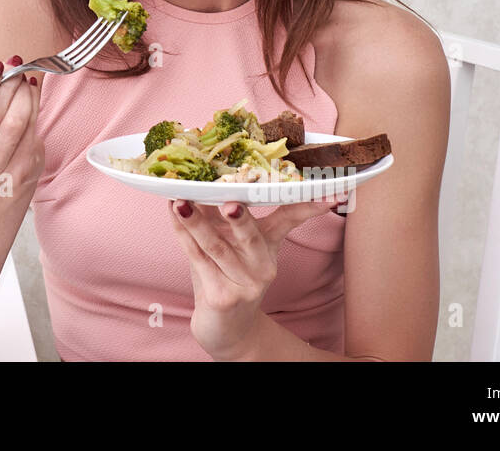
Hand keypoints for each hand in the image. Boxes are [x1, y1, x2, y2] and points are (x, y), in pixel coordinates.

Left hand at [167, 195, 345, 359]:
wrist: (225, 326)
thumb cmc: (226, 274)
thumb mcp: (235, 243)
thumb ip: (226, 213)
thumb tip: (208, 173)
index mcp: (268, 247)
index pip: (289, 220)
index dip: (306, 207)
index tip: (327, 194)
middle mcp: (262, 266)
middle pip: (252, 237)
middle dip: (241, 219)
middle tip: (231, 203)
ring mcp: (243, 284)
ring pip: (216, 247)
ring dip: (197, 223)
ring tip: (181, 203)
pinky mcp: (221, 297)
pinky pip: (197, 259)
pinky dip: (182, 235)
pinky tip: (172, 215)